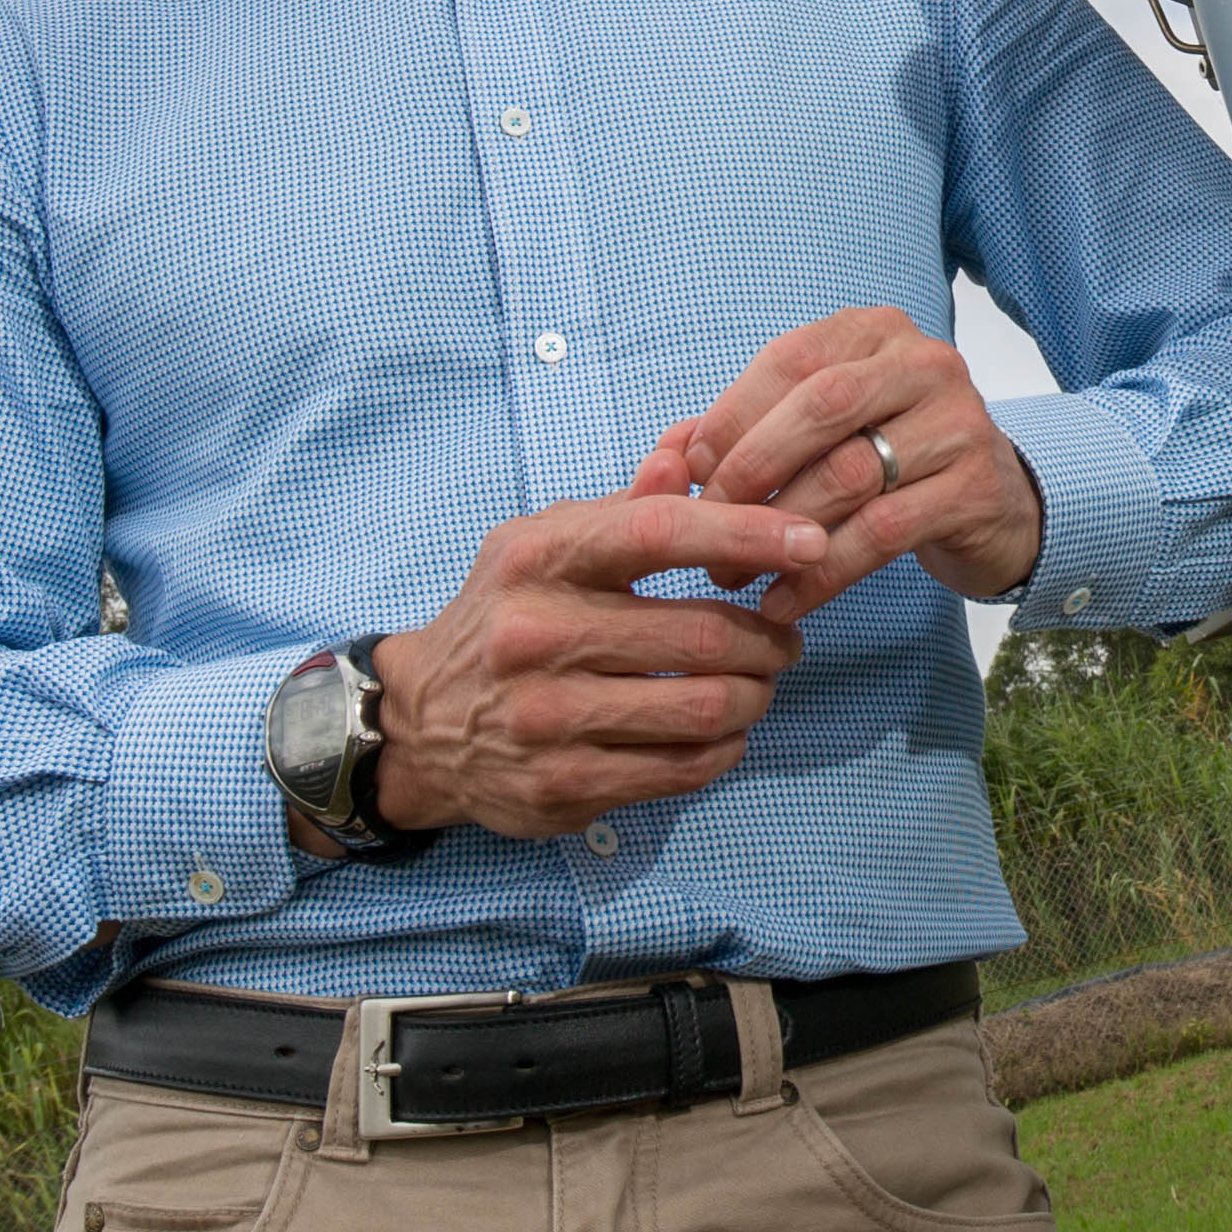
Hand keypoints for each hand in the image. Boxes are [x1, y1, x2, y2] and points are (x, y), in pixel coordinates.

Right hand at [365, 436, 820, 840]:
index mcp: (536, 559)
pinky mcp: (560, 784)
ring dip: (755, 696)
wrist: (420, 720)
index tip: (811, 540)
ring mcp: (545, 718)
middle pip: (699, 634)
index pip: (658, 533)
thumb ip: (626, 504)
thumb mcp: (545, 544)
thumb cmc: (507, 615)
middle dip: (767, 638)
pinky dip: (723, 749)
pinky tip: (724, 733)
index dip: (748, 533)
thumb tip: (690, 446)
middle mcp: (534, 636)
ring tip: (759, 684)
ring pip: (702, 708)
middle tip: (785, 638)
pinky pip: (680, 770)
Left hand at [670, 306, 1045, 625]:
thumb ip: (754, 427)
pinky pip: (881, 533)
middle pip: (820, 408)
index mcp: (876, 332)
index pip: (791, 358)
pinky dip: (822, 574)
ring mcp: (958, 424)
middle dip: (751, 471)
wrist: (996, 504)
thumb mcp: (828, 427)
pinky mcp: (974, 489)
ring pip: (849, 474)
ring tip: (735, 575)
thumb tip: (670, 454)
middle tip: (708, 528)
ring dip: (779, 532)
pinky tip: (784, 602)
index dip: (732, 415)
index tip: (690, 472)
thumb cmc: (889, 459)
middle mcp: (923, 364)